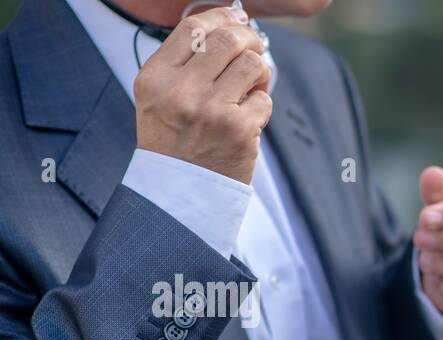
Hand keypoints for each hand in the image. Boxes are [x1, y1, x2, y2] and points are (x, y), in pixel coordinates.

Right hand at [134, 6, 271, 184]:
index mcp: (155, 78)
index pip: (193, 28)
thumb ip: (184, 63)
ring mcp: (211, 110)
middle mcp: (180, 90)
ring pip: (252, 64)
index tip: (238, 16)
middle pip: (228, 39)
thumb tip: (231, 24)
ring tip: (252, 86)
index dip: (222, 16)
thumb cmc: (174, 143)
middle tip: (254, 48)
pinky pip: (264, 100)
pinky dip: (262, 106)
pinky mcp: (238, 130)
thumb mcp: (159, 99)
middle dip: (249, 38)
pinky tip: (249, 118)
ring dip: (260, 71)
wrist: (180, 195)